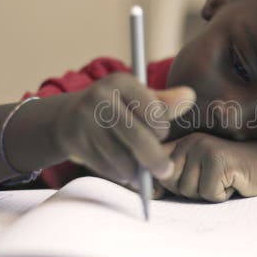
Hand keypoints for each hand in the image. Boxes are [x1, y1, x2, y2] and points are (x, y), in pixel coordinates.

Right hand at [52, 72, 194, 186]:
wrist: (67, 118)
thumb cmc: (115, 109)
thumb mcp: (138, 99)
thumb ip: (165, 102)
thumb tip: (190, 96)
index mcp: (122, 82)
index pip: (153, 112)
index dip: (161, 129)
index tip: (161, 134)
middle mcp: (100, 97)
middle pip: (138, 137)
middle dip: (155, 159)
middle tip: (165, 171)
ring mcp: (85, 120)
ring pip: (121, 157)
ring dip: (136, 171)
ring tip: (142, 174)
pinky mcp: (75, 141)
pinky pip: (106, 167)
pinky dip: (119, 174)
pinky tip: (123, 172)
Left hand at [155, 132, 256, 201]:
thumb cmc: (232, 176)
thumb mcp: (199, 177)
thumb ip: (174, 181)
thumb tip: (149, 193)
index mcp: (181, 144)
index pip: (156, 168)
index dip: (161, 185)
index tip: (171, 190)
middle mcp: (190, 142)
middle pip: (171, 183)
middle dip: (191, 192)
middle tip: (213, 181)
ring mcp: (204, 148)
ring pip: (189, 190)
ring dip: (208, 194)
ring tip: (224, 180)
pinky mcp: (218, 160)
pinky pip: (208, 193)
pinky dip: (221, 196)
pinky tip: (233, 182)